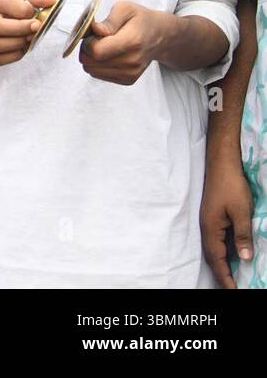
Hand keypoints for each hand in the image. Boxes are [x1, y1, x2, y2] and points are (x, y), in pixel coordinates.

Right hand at [0, 0, 56, 66]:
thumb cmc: (11, 4)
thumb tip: (51, 1)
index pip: (12, 7)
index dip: (29, 11)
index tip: (37, 14)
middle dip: (21, 29)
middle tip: (36, 28)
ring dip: (18, 44)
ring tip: (29, 38)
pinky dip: (15, 55)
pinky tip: (22, 47)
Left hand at [78, 1, 164, 84]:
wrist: (161, 36)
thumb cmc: (140, 20)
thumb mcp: (126, 9)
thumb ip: (109, 20)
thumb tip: (95, 30)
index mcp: (132, 41)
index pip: (96, 51)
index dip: (87, 42)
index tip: (93, 34)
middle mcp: (132, 61)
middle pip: (91, 63)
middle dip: (86, 50)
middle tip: (96, 39)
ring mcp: (131, 73)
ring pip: (92, 71)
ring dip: (91, 58)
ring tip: (103, 46)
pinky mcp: (128, 80)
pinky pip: (99, 75)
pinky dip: (97, 65)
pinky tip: (108, 54)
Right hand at [200, 151, 254, 288]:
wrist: (221, 163)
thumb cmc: (231, 185)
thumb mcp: (242, 212)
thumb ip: (243, 236)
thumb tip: (245, 259)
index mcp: (211, 228)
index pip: (217, 259)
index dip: (225, 276)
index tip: (233, 290)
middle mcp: (207, 227)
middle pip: (213, 256)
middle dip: (222, 273)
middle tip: (233, 287)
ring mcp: (209, 221)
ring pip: (215, 248)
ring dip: (223, 263)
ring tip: (233, 276)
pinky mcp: (213, 216)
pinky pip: (217, 240)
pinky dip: (224, 252)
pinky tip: (233, 254)